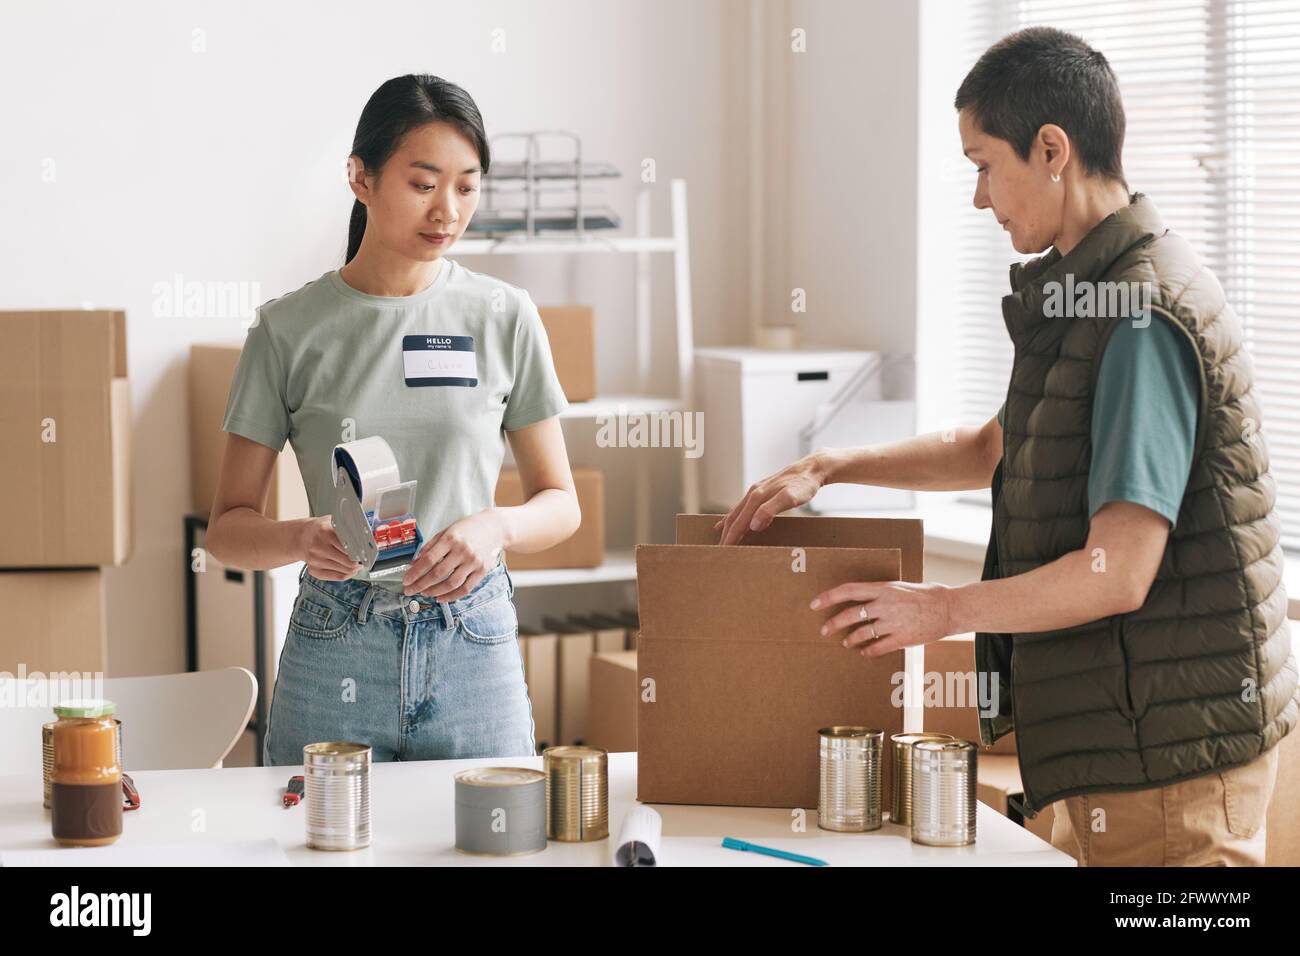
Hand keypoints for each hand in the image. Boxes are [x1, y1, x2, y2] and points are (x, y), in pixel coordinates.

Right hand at [298, 516, 362, 579]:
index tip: (367, 553)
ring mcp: (315, 560)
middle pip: (348, 561)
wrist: (301, 537)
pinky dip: (347, 575)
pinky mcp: (314, 570)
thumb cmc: (320, 529)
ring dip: (354, 569)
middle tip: (365, 559)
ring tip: (358, 564)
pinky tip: (351, 570)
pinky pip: (337, 577)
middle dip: (359, 561)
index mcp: (325, 533)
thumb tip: (367, 531)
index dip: (360, 551)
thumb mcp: (332, 521)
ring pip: (344, 570)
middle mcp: (319, 547)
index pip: (349, 546)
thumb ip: (347, 527)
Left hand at [401, 509, 506, 599]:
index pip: (429, 560)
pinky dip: (451, 596)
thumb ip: (430, 547)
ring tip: (424, 593)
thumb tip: (414, 564)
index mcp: (451, 538)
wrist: (494, 528)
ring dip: (434, 592)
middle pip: (438, 573)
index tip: (406, 580)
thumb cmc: (467, 528)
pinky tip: (440, 597)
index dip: (415, 572)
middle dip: (421, 585)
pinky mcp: (482, 571)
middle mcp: (463, 550)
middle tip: (410, 591)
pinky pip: (465, 588)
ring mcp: (474, 561)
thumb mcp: (446, 531)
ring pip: (451, 583)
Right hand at [714, 453, 829, 544]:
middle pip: (735, 517)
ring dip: (728, 526)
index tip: (724, 550)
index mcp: (757, 497)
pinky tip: (729, 519)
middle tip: (720, 550)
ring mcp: (756, 491)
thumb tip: (753, 525)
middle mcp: (753, 493)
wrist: (812, 468)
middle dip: (726, 534)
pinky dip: (734, 516)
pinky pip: (743, 506)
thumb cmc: (803, 485)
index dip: (731, 537)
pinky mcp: (762, 491)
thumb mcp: (790, 498)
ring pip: (737, 511)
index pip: (739, 522)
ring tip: (722, 538)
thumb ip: (770, 510)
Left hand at [810, 580, 954, 656]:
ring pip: (862, 633)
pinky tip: (864, 652)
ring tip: (846, 642)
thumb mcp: (900, 587)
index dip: (828, 597)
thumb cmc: (926, 594)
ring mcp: (893, 623)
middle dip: (834, 624)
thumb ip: (880, 593)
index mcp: (883, 588)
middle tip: (824, 630)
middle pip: (850, 615)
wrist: (950, 608)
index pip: (848, 591)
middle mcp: (885, 605)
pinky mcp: (902, 639)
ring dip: (851, 639)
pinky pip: (878, 648)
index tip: (814, 604)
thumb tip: (862, 599)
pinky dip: (868, 651)